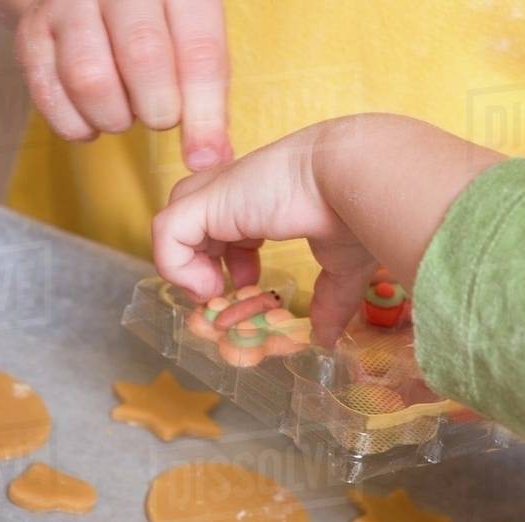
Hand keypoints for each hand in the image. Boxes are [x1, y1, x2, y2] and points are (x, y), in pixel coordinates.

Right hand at [14, 0, 229, 169]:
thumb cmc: (156, 24)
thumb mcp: (193, 39)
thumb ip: (208, 93)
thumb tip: (211, 158)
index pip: (198, 50)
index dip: (204, 115)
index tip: (203, 158)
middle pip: (142, 56)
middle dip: (157, 110)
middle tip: (160, 116)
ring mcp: (67, 4)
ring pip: (89, 78)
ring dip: (113, 117)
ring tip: (124, 112)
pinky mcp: (31, 33)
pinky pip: (50, 94)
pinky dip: (76, 124)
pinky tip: (92, 118)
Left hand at [154, 123, 377, 343]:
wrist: (357, 181)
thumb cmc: (358, 214)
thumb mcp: (342, 269)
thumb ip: (329, 301)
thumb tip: (326, 337)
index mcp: (266, 198)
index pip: (225, 220)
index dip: (228, 257)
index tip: (249, 285)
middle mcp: (238, 191)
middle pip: (192, 220)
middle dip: (201, 262)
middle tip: (222, 292)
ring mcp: (220, 193)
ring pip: (174, 225)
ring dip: (187, 267)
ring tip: (214, 291)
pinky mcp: (207, 201)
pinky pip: (165, 234)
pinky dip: (176, 267)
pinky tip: (209, 285)